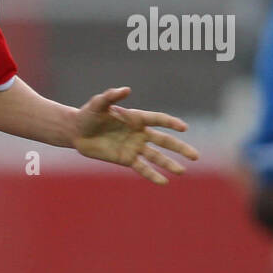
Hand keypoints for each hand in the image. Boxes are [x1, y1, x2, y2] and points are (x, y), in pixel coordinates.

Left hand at [73, 86, 198, 184]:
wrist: (77, 132)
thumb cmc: (89, 114)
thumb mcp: (98, 104)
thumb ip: (111, 96)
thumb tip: (126, 90)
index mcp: (136, 118)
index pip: (158, 120)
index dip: (171, 123)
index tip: (184, 128)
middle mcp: (139, 133)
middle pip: (164, 141)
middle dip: (180, 148)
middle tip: (195, 156)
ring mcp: (134, 147)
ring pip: (156, 156)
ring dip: (169, 164)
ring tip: (182, 172)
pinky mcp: (126, 159)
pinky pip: (142, 168)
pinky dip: (152, 175)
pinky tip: (164, 182)